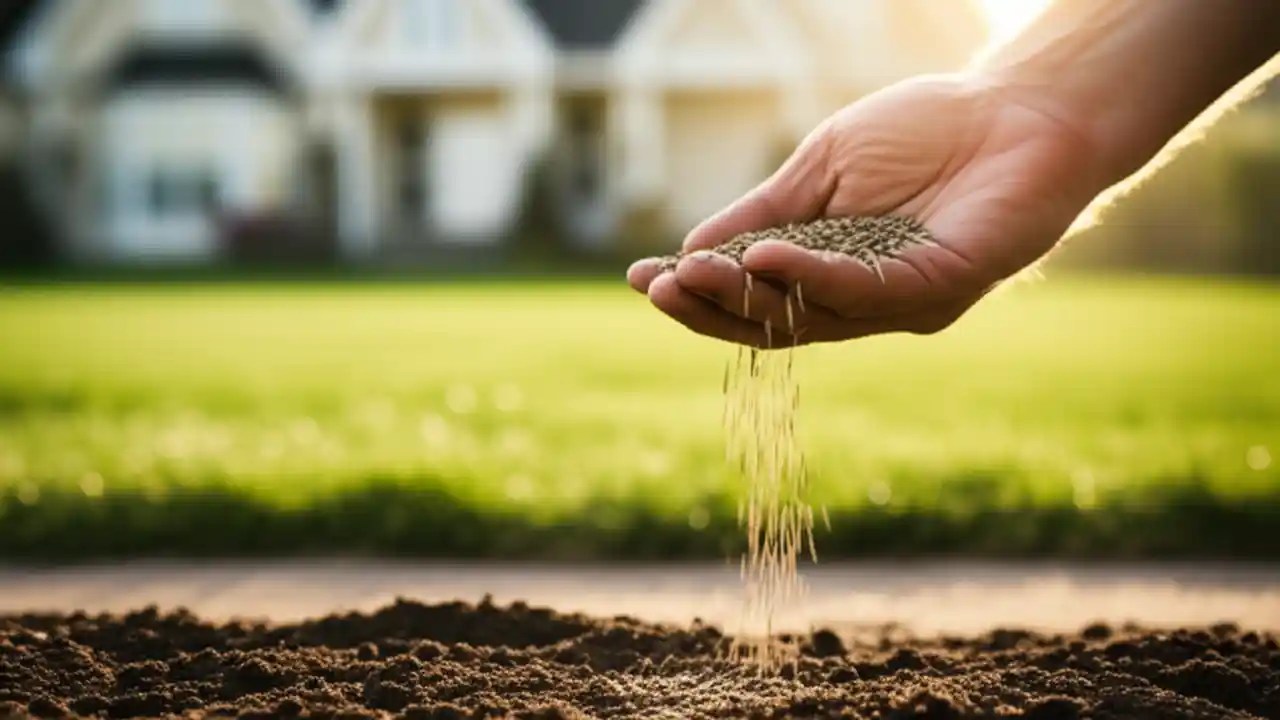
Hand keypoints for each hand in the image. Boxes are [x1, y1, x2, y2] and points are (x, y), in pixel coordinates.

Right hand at [626, 74, 1105, 347]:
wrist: (1023, 108)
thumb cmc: (927, 131)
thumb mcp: (823, 169)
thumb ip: (766, 212)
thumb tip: (691, 247)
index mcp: (832, 268)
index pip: (756, 296)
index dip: (700, 293)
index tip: (644, 279)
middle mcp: (864, 298)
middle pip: (774, 321)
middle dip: (712, 307)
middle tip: (660, 289)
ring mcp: (902, 300)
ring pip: (811, 316)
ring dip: (748, 297)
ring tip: (694, 275)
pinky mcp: (941, 287)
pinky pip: (867, 294)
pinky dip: (813, 278)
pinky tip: (769, 259)